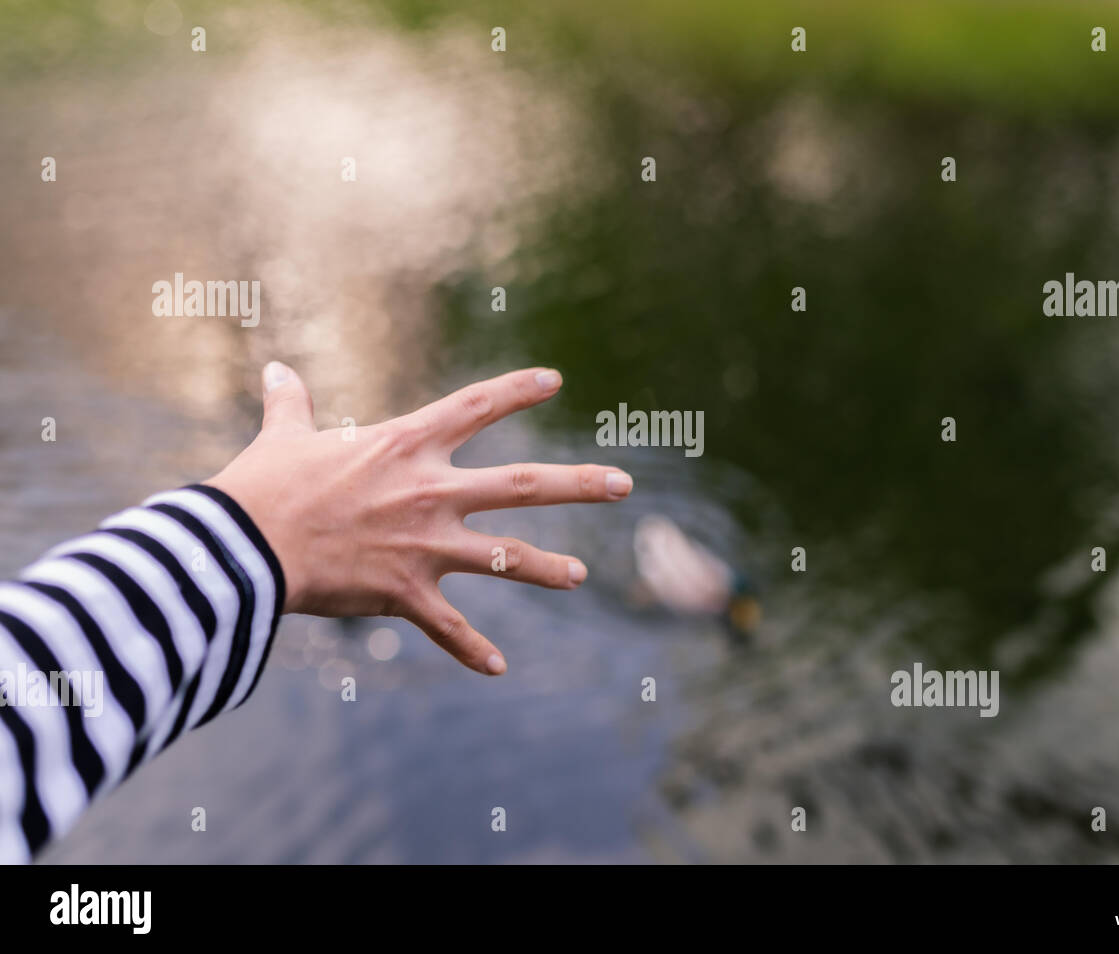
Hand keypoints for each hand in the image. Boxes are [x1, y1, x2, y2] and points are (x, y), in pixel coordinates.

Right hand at [205, 361, 632, 674]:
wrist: (243, 545)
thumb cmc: (262, 486)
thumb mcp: (283, 434)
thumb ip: (291, 401)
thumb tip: (273, 365)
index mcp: (406, 445)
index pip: (476, 406)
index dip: (518, 390)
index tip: (556, 380)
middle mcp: (430, 491)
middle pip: (524, 484)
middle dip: (580, 483)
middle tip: (625, 484)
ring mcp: (425, 544)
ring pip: (507, 558)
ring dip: (548, 569)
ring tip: (582, 576)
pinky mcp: (406, 593)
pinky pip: (449, 628)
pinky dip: (471, 650)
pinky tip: (497, 668)